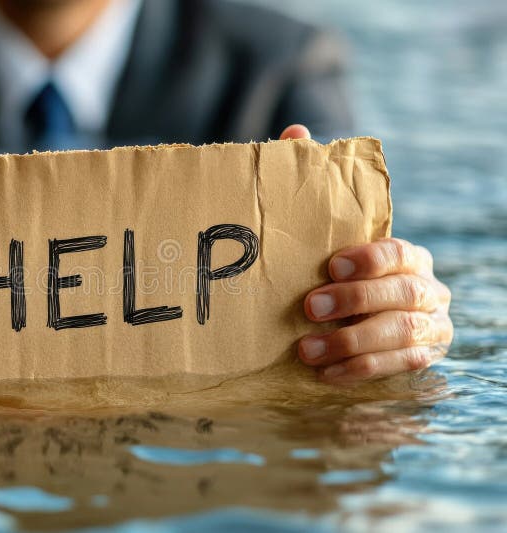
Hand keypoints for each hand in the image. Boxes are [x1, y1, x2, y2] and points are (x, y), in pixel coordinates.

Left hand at [278, 124, 452, 383]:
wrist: (351, 319)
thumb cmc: (334, 269)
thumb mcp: (326, 231)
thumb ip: (315, 184)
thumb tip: (296, 133)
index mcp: (407, 254)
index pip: (399, 252)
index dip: (369, 259)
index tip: (330, 265)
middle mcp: (426, 289)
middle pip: (402, 295)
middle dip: (355, 302)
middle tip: (309, 308)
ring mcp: (429, 327)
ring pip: (401, 335)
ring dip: (353, 343)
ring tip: (306, 350)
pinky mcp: (420, 359)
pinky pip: (399, 368)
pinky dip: (363, 371)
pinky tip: (327, 374)